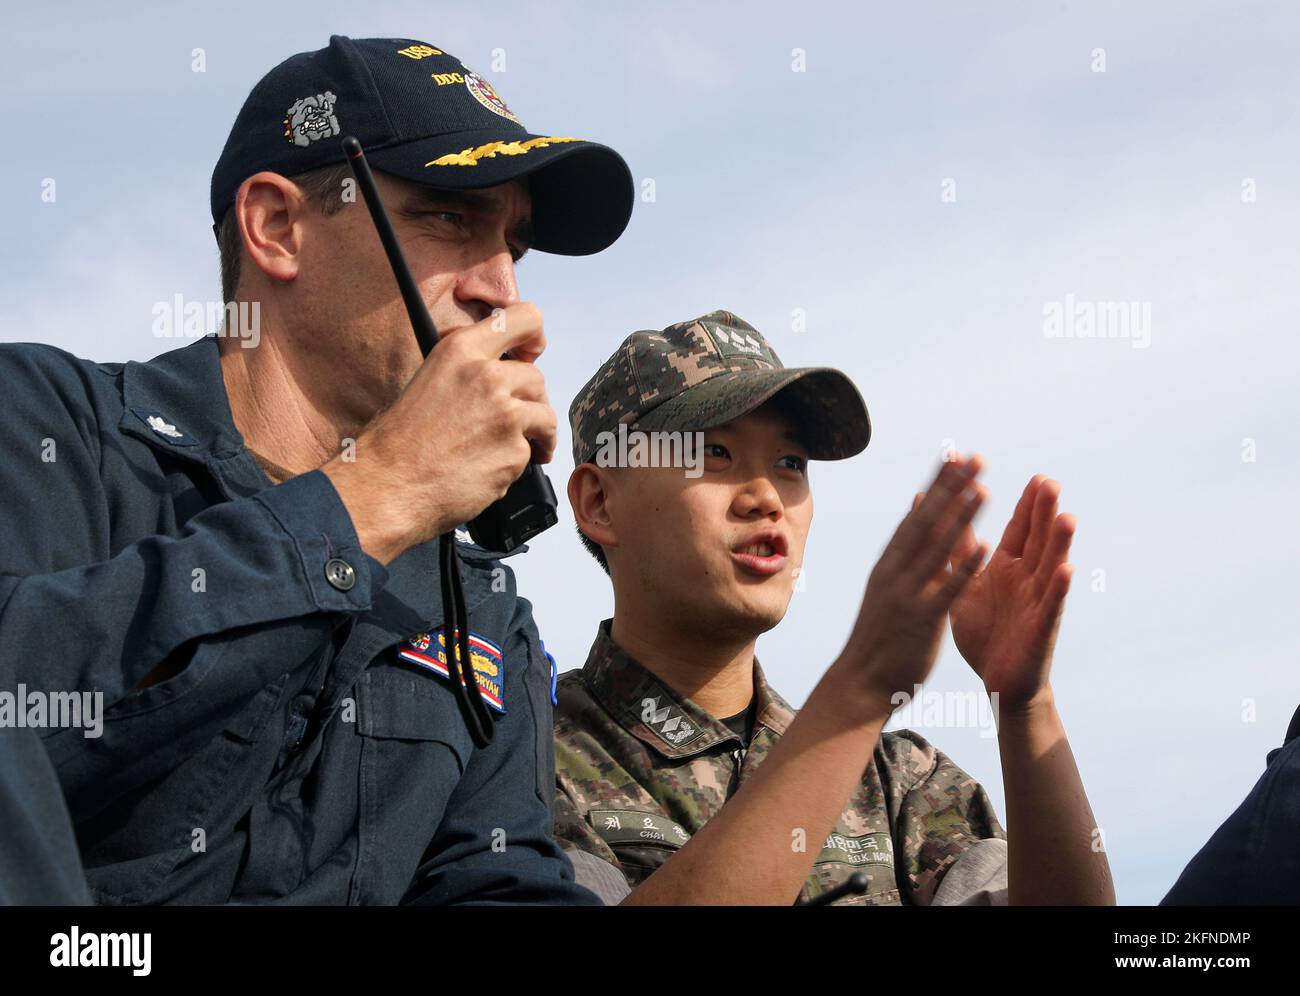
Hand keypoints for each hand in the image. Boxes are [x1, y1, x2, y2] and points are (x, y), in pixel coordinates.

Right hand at [322, 302, 556, 562]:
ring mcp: (505, 414)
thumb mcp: (428, 380)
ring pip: (545, 416)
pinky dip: (516, 464)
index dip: (534, 337)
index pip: (524, 318)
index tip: (532, 353)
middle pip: (536, 377)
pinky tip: (489, 470)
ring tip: (526, 448)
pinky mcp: (514, 452)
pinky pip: (529, 454)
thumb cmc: (397, 442)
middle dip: (532, 399)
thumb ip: (467, 371)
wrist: (387, 486)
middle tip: (520, 418)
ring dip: (538, 433)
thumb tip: (501, 374)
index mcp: (461, 350)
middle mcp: (487, 376)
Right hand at [832, 454, 988, 712]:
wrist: (860, 683)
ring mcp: (906, 594)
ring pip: (937, 550)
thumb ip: (904, 550)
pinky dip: (964, 567)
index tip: (957, 455)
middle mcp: (896, 572)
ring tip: (983, 489)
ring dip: (960, 518)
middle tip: (975, 458)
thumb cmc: (879, 636)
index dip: (937, 484)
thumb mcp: (885, 586)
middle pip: (926, 522)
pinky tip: (985, 546)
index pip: (917, 515)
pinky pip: (946, 590)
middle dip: (951, 489)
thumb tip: (916, 506)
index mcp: (890, 564)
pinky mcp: (921, 620)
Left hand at [948, 474, 1074, 709]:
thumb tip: (948, 519)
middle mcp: (1027, 580)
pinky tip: (1066, 570)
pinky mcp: (1041, 629)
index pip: (1020, 529)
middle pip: (1039, 540)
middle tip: (1049, 481)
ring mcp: (1037, 602)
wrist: (998, 682)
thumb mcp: (967, 588)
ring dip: (1058, 544)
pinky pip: (1050, 606)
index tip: (1034, 474)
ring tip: (1066, 516)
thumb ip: (961, 556)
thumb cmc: (986, 634)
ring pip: (1050, 567)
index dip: (1026, 503)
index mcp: (1007, 568)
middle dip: (1044, 512)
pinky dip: (1057, 588)